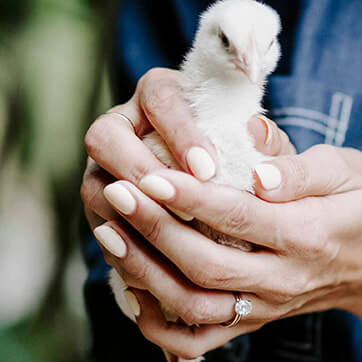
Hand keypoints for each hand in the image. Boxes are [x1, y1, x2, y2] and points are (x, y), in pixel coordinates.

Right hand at [81, 64, 292, 235]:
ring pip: (95, 186)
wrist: (228, 198)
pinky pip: (101, 226)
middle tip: (183, 207)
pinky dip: (129, 249)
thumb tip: (259, 131)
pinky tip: (159, 268)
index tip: (209, 169)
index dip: (181, 134)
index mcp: (160, 94)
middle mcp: (122, 125)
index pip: (160, 100)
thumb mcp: (263, 149)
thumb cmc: (247, 161)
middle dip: (141, 172)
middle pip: (104, 136)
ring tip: (172, 241)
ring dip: (130, 215)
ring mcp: (104, 168)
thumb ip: (265, 142)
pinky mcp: (103, 207)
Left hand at [90, 142, 361, 361]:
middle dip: (155, 229)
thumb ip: (299, 165)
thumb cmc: (358, 203)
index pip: (241, 219)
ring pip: (194, 306)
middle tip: (117, 191)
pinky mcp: (250, 324)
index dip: (192, 197)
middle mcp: (283, 280)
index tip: (152, 172)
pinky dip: (156, 324)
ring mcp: (264, 309)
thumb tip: (255, 159)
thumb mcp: (346, 169)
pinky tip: (128, 285)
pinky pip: (197, 340)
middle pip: (208, 265)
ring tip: (109, 231)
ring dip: (145, 273)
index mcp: (309, 236)